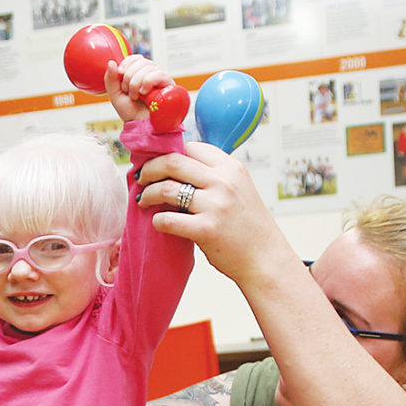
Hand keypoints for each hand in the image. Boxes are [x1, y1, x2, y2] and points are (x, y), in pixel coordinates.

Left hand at [107, 54, 173, 123]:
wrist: (141, 125)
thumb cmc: (131, 112)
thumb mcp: (116, 95)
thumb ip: (110, 79)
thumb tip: (111, 62)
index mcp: (140, 73)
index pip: (136, 58)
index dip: (127, 63)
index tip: (120, 74)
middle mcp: (151, 73)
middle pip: (141, 61)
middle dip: (129, 77)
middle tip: (128, 92)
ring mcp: (160, 78)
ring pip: (148, 67)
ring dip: (136, 83)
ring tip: (136, 96)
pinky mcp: (168, 84)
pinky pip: (158, 74)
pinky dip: (147, 82)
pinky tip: (144, 93)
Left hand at [134, 141, 296, 284]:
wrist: (264, 257)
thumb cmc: (247, 226)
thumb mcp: (239, 189)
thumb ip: (215, 176)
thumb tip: (178, 167)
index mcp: (231, 168)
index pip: (192, 148)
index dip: (169, 154)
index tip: (158, 165)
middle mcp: (224, 182)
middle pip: (173, 161)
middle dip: (150, 169)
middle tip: (141, 178)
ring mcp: (215, 205)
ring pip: (166, 188)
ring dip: (148, 194)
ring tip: (143, 201)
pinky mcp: (206, 230)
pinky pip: (168, 220)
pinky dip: (157, 220)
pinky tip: (158, 222)